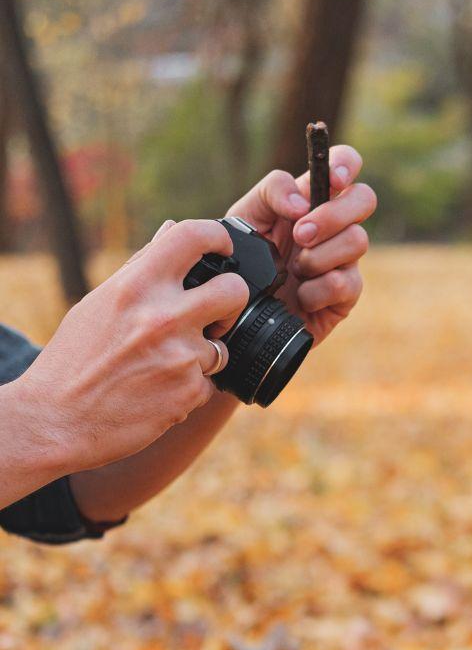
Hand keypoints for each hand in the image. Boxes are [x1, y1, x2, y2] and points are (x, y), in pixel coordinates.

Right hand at [15, 219, 247, 475]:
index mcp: (137, 285)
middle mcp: (164, 316)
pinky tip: (159, 390)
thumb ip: (142, 268)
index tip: (223, 248)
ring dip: (203, 355)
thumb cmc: (75, 358)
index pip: (194, 236)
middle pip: (235, 291)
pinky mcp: (191, 392)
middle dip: (233, 300)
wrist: (58, 419)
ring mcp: (182, 356)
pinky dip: (191, 387)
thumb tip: (172, 231)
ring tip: (163, 364)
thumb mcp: (101, 302)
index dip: (219, 237)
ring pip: (222, 346)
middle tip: (217, 312)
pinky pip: (210, 382)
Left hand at [226, 146, 375, 343]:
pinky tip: (299, 297)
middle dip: (333, 215)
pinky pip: (345, 283)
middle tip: (300, 235)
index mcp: (311, 199)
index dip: (345, 164)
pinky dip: (316, 290)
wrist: (238, 316)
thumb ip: (270, 193)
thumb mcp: (244, 219)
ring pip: (357, 240)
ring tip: (292, 271)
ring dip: (319, 255)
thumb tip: (302, 205)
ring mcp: (344, 260)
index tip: (332, 180)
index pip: (343, 165)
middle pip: (364, 199)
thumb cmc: (243, 263)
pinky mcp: (345, 295)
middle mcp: (334, 227)